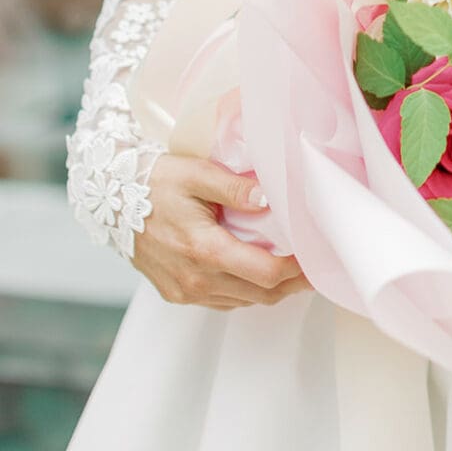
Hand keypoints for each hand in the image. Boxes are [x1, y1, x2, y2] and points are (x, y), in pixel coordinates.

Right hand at [132, 153, 312, 310]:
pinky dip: (246, 291)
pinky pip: (223, 301)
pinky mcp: (176, 294)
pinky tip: (258, 273)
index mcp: (205, 250)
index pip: (266, 273)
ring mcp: (185, 291)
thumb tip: (270, 198)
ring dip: (271, 290)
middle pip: (261, 294)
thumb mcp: (196, 174)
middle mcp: (196, 279)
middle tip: (318, 267)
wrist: (110, 201)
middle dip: (293, 283)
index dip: (298, 271)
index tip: (318, 256)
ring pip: (243, 301)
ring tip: (295, 270)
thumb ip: (235, 188)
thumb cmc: (156, 182)